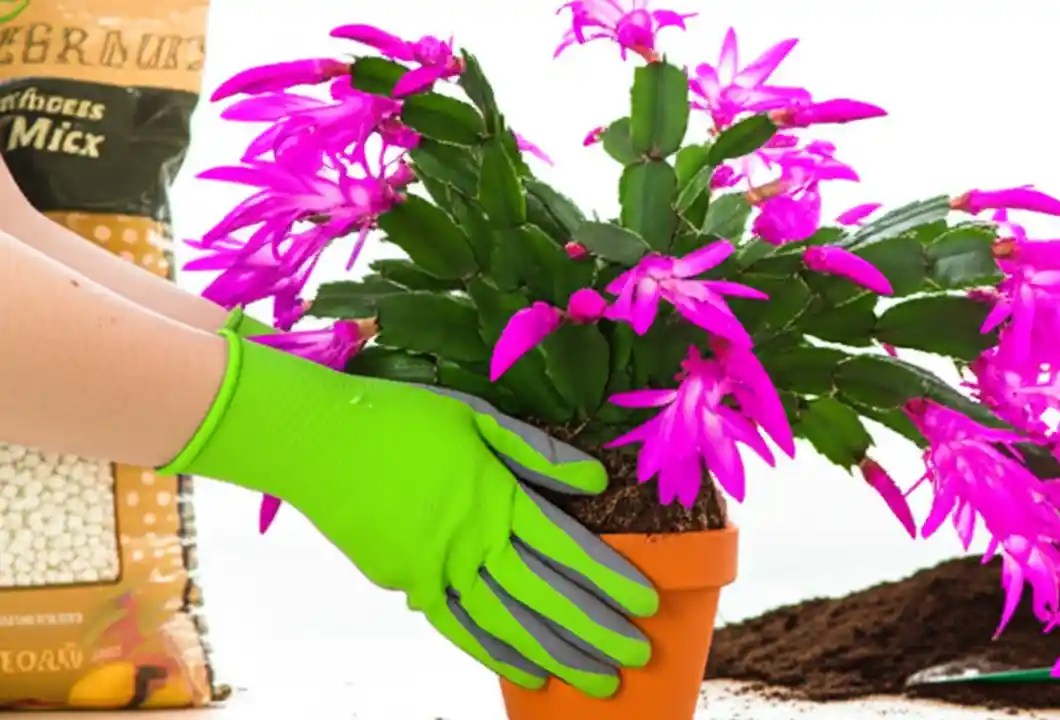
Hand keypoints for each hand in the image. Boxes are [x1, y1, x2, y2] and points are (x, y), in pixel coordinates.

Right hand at [160, 332, 656, 696]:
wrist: (318, 441)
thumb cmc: (400, 418)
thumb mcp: (476, 417)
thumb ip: (536, 453)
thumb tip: (593, 477)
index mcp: (496, 497)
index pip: (568, 548)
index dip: (610, 578)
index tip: (646, 603)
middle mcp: (473, 543)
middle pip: (547, 596)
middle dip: (596, 630)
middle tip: (637, 657)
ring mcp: (438, 571)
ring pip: (510, 624)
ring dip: (557, 654)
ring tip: (597, 679)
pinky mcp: (408, 584)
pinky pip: (461, 629)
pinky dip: (497, 654)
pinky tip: (528, 673)